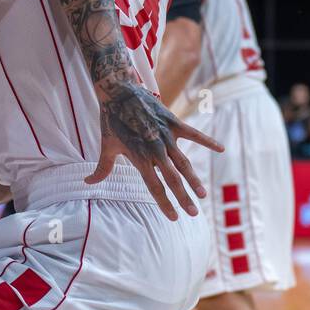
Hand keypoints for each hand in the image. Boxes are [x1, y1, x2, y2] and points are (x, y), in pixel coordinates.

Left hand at [90, 83, 222, 220]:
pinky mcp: (173, 122)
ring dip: (194, 179)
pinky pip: (193, 134)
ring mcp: (165, 136)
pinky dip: (207, 141)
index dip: (164, 202)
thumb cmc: (112, 121)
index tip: (173, 217)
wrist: (119, 92)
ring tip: (202, 194)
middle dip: (183, 197)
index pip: (154, 186)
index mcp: (139, 157)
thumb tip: (88, 183)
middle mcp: (154, 149)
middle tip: (193, 213)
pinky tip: (221, 149)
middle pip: (172, 178)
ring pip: (183, 162)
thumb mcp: (106, 146)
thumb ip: (102, 168)